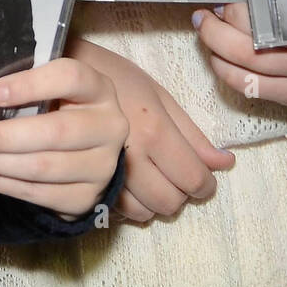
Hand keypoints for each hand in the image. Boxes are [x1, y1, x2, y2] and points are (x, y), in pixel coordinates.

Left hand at [0, 57, 128, 218]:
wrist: (89, 152)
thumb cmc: (62, 108)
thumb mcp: (55, 87)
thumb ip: (28, 81)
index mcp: (100, 90)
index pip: (71, 79)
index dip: (33, 84)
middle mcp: (109, 128)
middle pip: (55, 132)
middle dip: (3, 137)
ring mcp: (101, 167)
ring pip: (42, 168)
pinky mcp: (85, 198)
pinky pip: (36, 194)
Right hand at [65, 37, 232, 221]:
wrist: (61, 73)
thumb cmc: (113, 75)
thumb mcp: (158, 93)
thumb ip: (191, 133)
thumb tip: (225, 163)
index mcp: (154, 130)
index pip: (191, 177)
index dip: (205, 184)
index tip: (206, 181)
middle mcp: (131, 157)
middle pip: (170, 201)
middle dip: (181, 194)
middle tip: (178, 176)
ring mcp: (105, 172)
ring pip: (144, 213)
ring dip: (156, 202)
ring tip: (154, 178)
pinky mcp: (84, 181)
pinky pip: (118, 211)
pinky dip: (131, 204)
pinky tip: (131, 183)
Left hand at [194, 3, 286, 110]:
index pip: (268, 20)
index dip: (240, 8)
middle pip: (248, 49)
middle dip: (216, 30)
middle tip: (202, 16)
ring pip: (242, 74)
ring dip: (215, 52)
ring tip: (205, 34)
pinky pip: (248, 89)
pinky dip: (225, 73)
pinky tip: (217, 58)